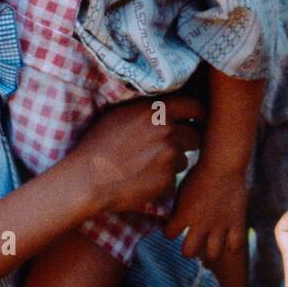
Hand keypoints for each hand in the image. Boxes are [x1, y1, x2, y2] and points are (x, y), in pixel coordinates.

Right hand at [68, 94, 203, 215]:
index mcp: (156, 110)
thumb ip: (149, 108)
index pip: (195, 106)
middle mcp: (167, 131)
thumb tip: (169, 106)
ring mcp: (169, 156)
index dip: (198, 114)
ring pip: (184, 159)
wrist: (88, 178)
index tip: (197, 120)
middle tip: (170, 146)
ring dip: (173, 161)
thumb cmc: (99, 144)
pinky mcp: (167, 180)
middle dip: (187, 141)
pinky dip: (162, 179)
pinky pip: (172, 178)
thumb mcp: (122, 114)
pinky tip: (142, 177)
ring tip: (148, 164)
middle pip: (195, 135)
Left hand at [163, 157, 248, 261]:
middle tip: (191, 239)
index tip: (173, 226)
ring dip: (210, 249)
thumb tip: (166, 214)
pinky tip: (228, 235)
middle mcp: (200, 224)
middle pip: (188, 252)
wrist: (223, 162)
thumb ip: (175, 205)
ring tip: (210, 240)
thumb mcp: (181, 187)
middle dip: (188, 248)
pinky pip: (234, 245)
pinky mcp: (236, 222)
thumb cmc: (200, 171)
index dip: (169, 230)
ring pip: (212, 254)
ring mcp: (219, 225)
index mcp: (183, 214)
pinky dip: (231, 242)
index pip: (168, 234)